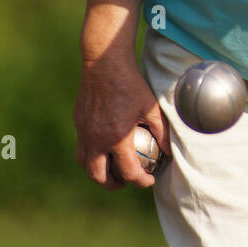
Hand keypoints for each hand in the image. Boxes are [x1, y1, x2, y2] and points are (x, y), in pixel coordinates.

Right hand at [73, 54, 170, 191]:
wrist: (104, 62)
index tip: (149, 179)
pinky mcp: (78, 122)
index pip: (128, 172)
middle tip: (125, 181)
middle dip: (113, 184)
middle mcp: (97, 138)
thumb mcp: (152, 107)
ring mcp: (84, 131)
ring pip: (85, 164)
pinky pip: (82, 146)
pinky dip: (92, 153)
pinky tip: (104, 146)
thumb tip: (168, 152)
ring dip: (97, 172)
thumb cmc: (131, 84)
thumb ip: (161, 132)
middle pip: (99, 176)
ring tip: (110, 170)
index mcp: (117, 137)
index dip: (141, 181)